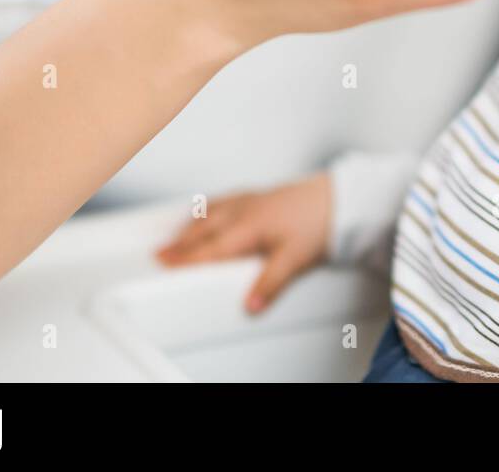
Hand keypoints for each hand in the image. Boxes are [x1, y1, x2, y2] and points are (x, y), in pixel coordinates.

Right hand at [155, 173, 333, 313]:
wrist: (339, 197)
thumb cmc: (318, 221)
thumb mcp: (295, 258)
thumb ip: (270, 283)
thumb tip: (251, 304)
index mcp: (248, 227)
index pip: (209, 248)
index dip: (185, 258)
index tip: (163, 264)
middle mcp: (243, 210)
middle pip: (203, 229)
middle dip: (180, 242)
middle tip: (160, 254)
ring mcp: (250, 200)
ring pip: (211, 212)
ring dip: (191, 225)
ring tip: (177, 236)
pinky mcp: (259, 195)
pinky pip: (224, 200)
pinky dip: (208, 208)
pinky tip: (209, 211)